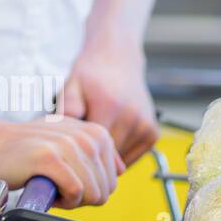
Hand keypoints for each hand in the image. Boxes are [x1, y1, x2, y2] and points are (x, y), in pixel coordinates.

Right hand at [0, 114, 124, 209]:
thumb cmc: (24, 149)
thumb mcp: (66, 140)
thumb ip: (93, 152)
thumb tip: (120, 170)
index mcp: (94, 131)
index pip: (113, 178)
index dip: (89, 186)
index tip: (68, 177)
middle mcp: (85, 135)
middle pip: (105, 189)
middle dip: (81, 195)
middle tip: (55, 182)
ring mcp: (68, 145)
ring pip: (93, 194)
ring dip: (70, 199)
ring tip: (49, 182)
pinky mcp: (50, 159)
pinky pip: (75, 194)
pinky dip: (60, 200)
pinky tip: (44, 185)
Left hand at [60, 42, 157, 166]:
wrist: (118, 59)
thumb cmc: (90, 75)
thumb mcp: (72, 85)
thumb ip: (68, 109)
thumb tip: (69, 135)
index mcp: (110, 107)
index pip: (92, 148)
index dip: (78, 152)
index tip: (69, 147)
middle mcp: (132, 119)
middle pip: (106, 157)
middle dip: (91, 155)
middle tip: (80, 140)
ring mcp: (146, 127)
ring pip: (119, 161)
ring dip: (105, 156)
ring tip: (95, 134)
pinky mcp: (153, 134)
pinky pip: (131, 157)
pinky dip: (119, 154)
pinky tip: (109, 135)